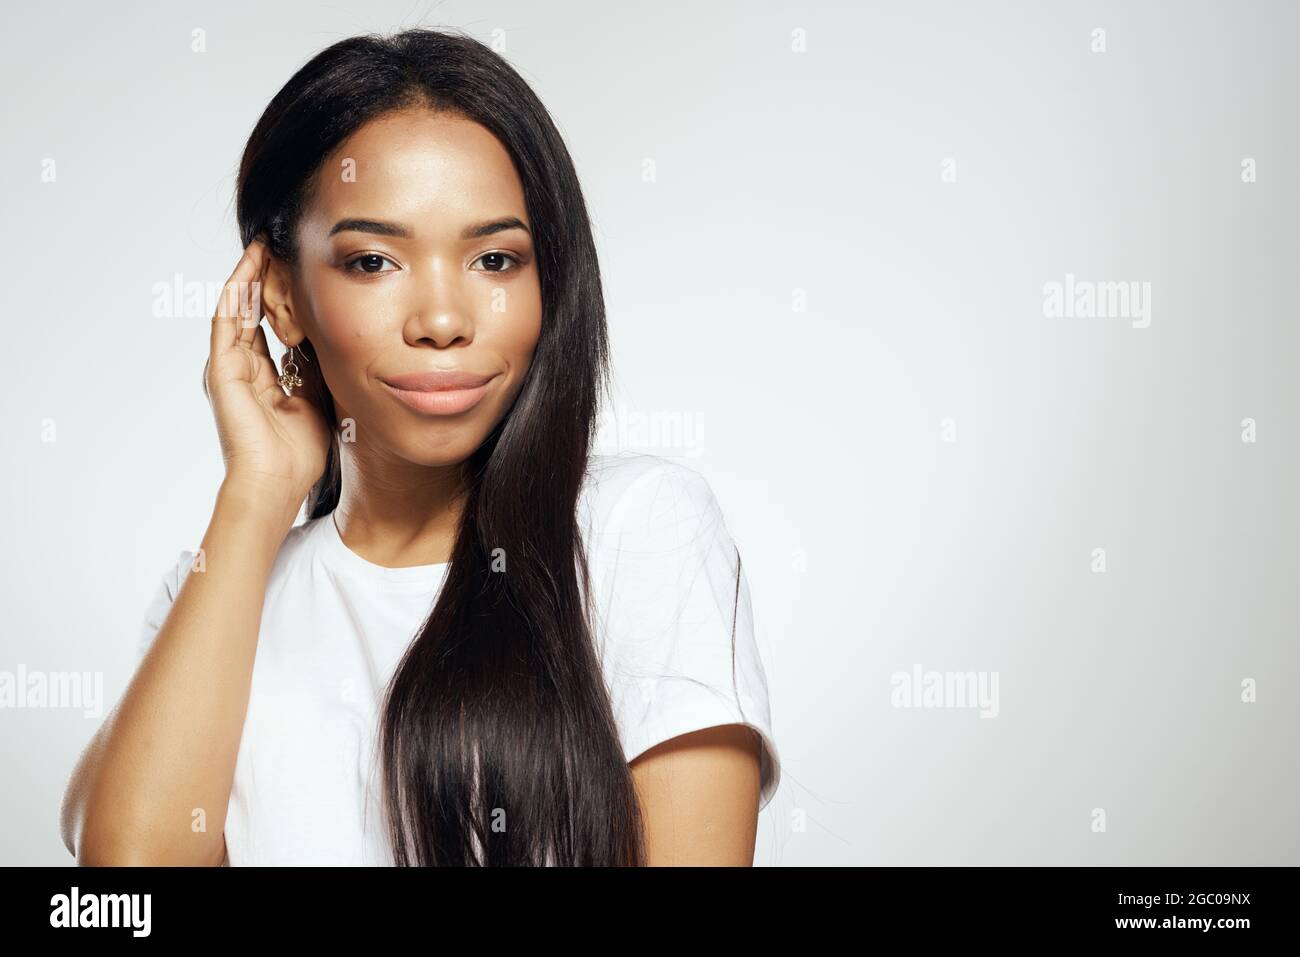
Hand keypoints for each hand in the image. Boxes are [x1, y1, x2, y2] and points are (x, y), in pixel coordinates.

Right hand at [203, 236, 330, 517]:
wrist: (276, 481)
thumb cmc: (298, 453)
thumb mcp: (317, 399)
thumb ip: (317, 369)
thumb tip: (331, 341)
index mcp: (264, 378)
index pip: (271, 327)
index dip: (282, 299)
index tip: (297, 271)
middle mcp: (243, 368)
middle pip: (251, 312)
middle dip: (264, 278)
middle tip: (278, 245)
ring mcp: (229, 366)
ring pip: (237, 308)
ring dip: (249, 275)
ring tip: (263, 245)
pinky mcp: (221, 368)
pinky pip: (228, 319)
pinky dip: (238, 290)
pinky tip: (250, 266)